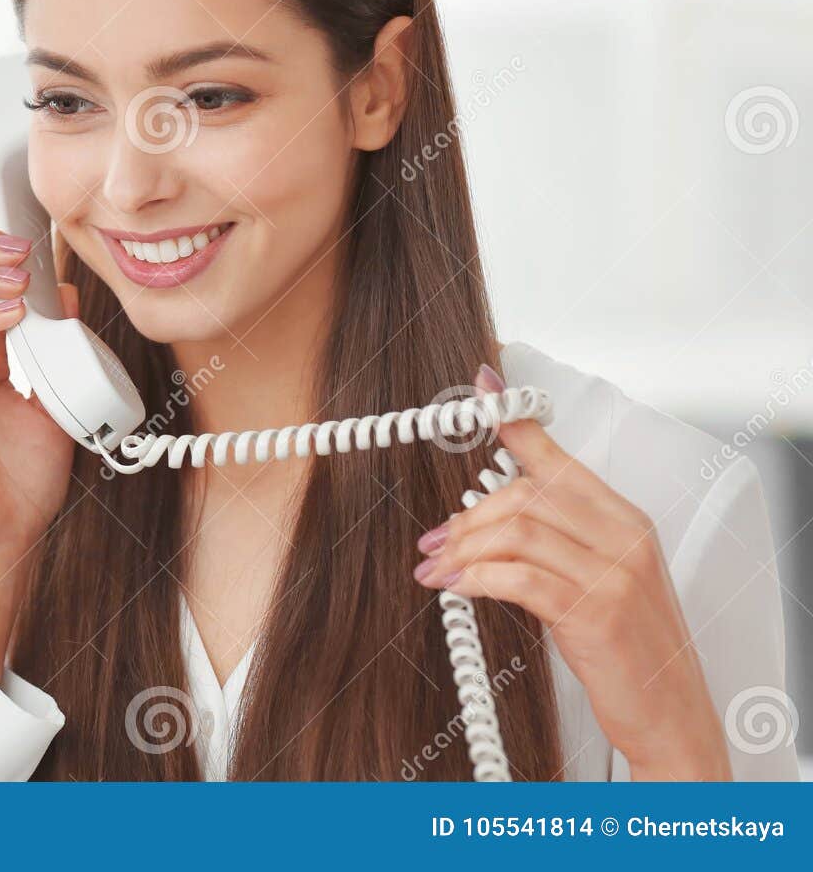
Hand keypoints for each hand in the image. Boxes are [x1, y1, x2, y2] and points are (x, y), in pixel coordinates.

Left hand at [412, 364, 731, 779]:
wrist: (671, 714)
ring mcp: (614, 574)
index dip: (516, 421)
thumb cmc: (629, 648)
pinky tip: (456, 589)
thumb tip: (489, 517)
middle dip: (467, 517)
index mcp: (624, 519)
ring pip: (517, 531)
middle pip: (526, 494)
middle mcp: (624, 537)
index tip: (482, 391)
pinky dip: (476, 579)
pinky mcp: (597, 613)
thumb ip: (557, 540)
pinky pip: (520, 578)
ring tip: (435, 571)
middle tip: (433, 544)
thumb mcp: (598, 578)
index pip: (560, 458)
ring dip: (462, 550)